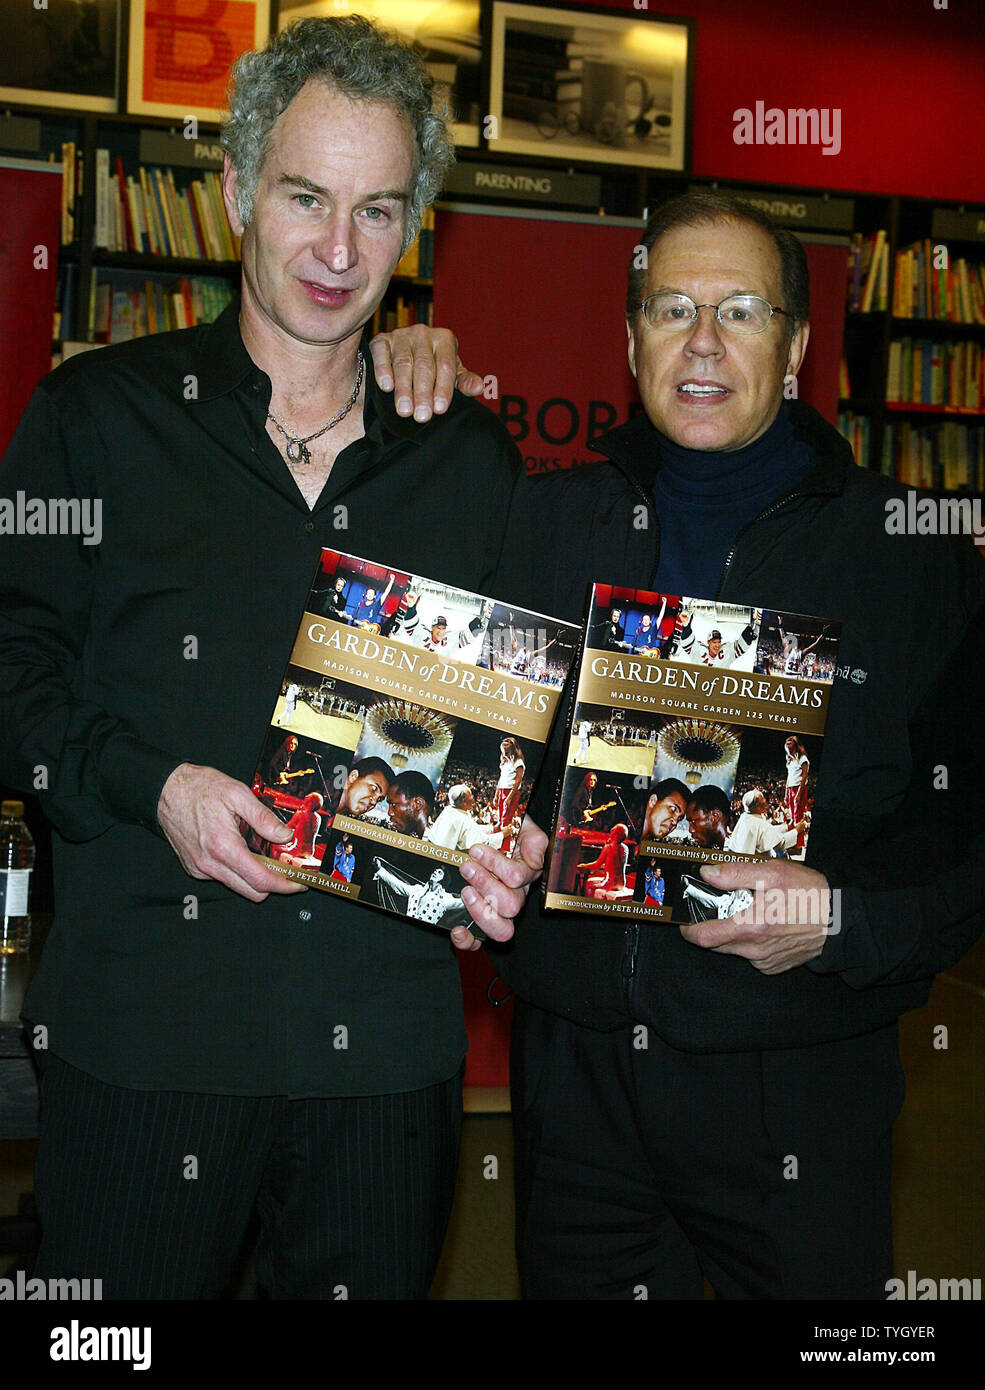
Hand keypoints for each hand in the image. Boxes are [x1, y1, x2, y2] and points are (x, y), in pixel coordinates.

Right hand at [158, 763, 307, 902]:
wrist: (165, 791)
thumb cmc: (198, 788)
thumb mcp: (237, 794)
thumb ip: (263, 818)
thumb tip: (284, 836)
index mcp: (224, 847)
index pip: (261, 880)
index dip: (284, 886)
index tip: (298, 884)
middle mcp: (210, 864)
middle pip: (252, 892)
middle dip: (273, 886)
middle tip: (287, 872)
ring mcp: (200, 869)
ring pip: (237, 886)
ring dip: (254, 878)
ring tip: (265, 857)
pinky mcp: (194, 868)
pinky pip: (223, 878)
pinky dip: (237, 871)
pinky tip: (241, 851)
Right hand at [368, 324, 482, 420]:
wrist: (407, 355)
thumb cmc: (435, 368)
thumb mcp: (452, 375)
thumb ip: (465, 382)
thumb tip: (479, 388)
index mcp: (445, 339)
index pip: (445, 365)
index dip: (443, 388)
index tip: (439, 409)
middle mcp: (423, 333)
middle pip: (424, 366)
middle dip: (423, 393)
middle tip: (421, 416)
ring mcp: (401, 335)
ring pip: (403, 363)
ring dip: (403, 389)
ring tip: (405, 410)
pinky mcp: (381, 339)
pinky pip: (381, 353)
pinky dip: (383, 370)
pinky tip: (386, 387)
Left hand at [451, 815, 546, 951]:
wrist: (482, 836)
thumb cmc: (502, 834)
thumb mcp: (522, 827)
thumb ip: (535, 840)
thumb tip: (535, 862)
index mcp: (524, 875)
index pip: (517, 877)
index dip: (496, 864)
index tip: (476, 850)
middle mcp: (513, 897)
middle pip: (511, 905)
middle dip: (486, 885)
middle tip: (467, 868)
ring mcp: (496, 912)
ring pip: (502, 929)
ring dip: (481, 911)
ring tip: (465, 891)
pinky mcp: (478, 923)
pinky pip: (479, 942)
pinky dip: (468, 941)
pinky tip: (458, 929)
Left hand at [680, 858, 830, 973]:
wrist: (841, 921)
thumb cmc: (809, 895)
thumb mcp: (772, 873)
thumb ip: (735, 873)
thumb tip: (707, 874)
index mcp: (749, 927)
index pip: (703, 938)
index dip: (688, 929)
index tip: (685, 918)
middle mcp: (754, 950)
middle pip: (715, 945)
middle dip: (710, 927)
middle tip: (719, 907)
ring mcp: (765, 961)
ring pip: (733, 951)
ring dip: (731, 934)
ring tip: (746, 912)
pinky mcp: (775, 966)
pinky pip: (752, 957)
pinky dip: (750, 943)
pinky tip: (764, 925)